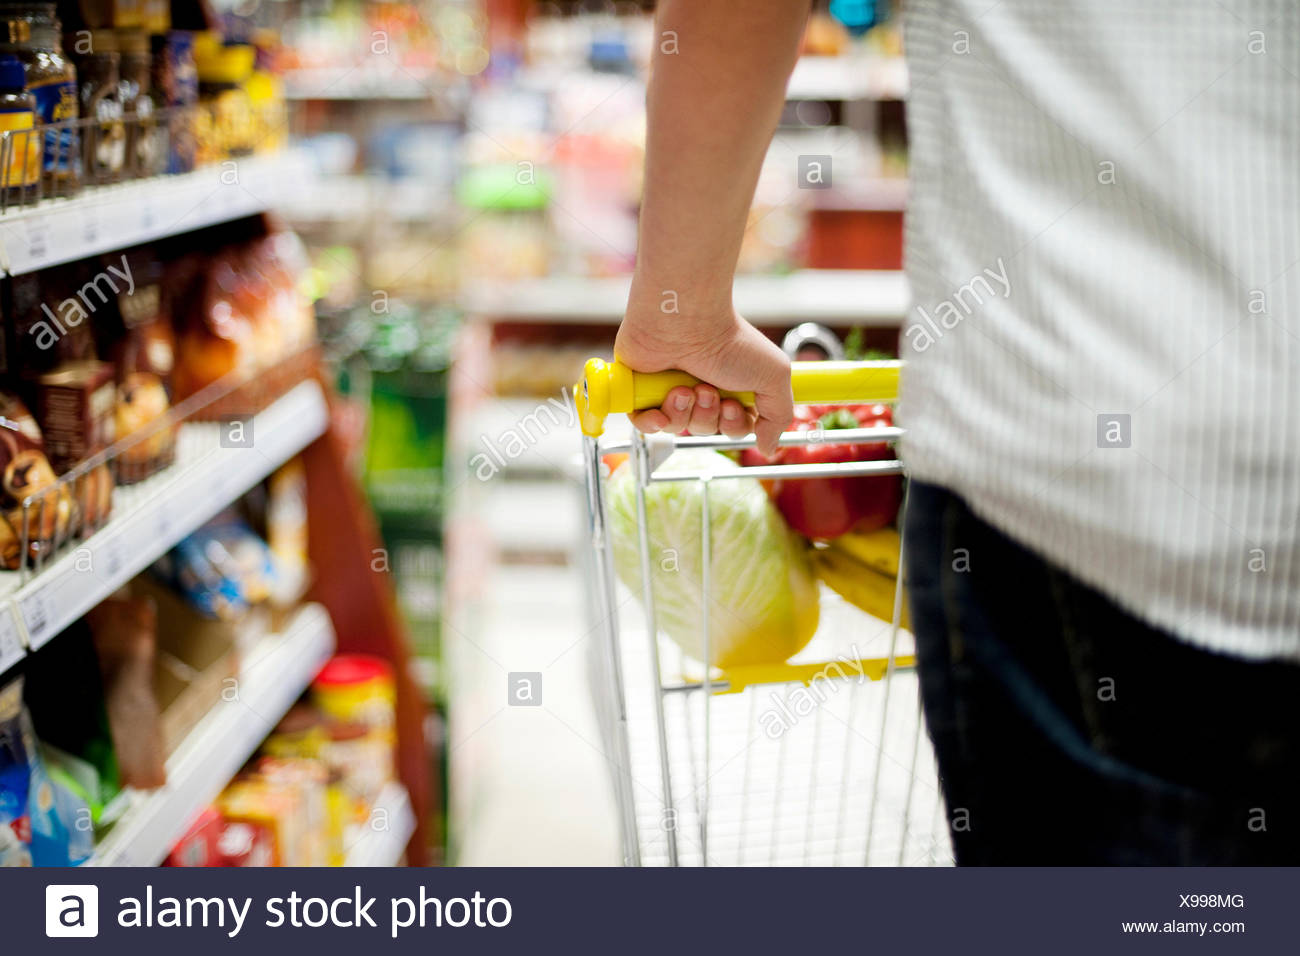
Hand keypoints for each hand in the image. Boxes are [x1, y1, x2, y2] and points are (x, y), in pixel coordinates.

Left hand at [614, 305, 792, 455]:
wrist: (687, 319)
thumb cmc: (730, 341)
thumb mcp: (774, 377)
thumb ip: (778, 417)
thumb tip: (770, 449)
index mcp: (731, 386)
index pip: (733, 427)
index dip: (733, 425)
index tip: (732, 406)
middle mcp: (701, 387)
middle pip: (705, 429)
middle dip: (706, 416)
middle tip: (706, 390)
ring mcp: (670, 388)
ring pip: (676, 428)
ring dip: (682, 413)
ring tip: (682, 388)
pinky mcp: (642, 389)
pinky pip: (644, 424)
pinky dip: (652, 422)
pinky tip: (659, 409)